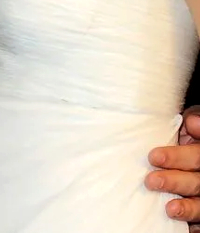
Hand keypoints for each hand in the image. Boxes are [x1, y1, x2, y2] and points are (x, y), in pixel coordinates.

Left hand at [146, 107, 199, 228]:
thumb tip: (191, 121)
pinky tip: (186, 228)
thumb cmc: (190, 136)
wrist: (194, 156)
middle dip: (174, 182)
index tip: (153, 156)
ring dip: (187, 208)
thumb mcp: (192, 128)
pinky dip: (195, 225)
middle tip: (150, 181)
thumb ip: (194, 123)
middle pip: (196, 182)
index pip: (196, 156)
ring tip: (169, 209)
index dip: (177, 157)